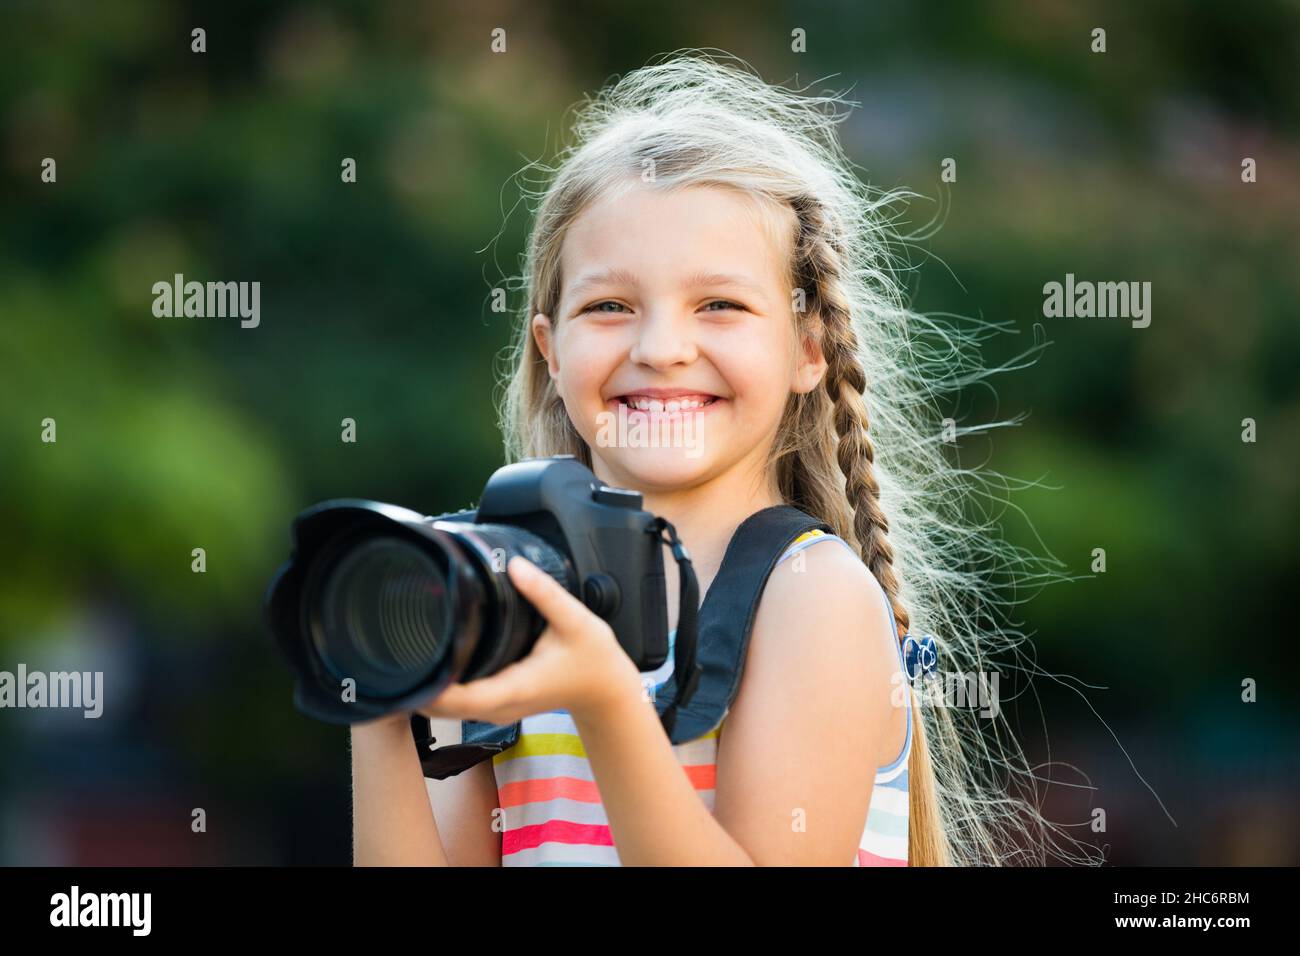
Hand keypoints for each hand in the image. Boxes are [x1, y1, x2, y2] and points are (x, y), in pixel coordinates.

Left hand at [417, 556, 642, 724]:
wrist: (607, 690)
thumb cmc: (594, 660)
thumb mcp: (576, 620)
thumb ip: (545, 593)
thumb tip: (515, 566)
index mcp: (515, 687)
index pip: (460, 698)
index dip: (429, 686)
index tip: (407, 665)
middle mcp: (501, 705)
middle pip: (442, 707)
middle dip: (416, 685)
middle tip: (390, 650)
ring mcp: (497, 709)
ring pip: (446, 709)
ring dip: (425, 687)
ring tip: (404, 652)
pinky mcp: (497, 704)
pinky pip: (458, 703)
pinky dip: (441, 688)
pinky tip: (433, 662)